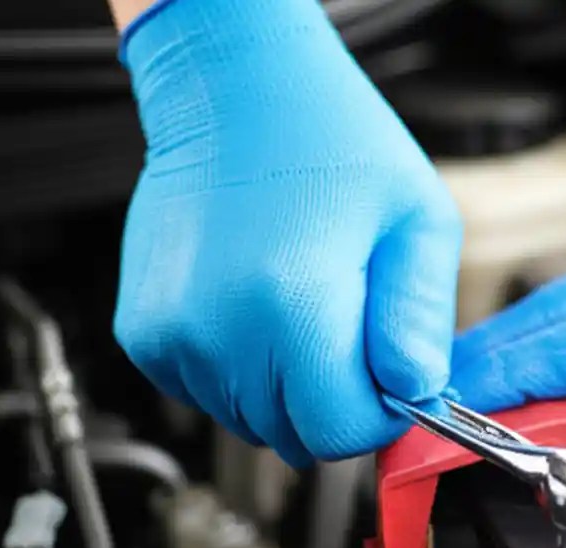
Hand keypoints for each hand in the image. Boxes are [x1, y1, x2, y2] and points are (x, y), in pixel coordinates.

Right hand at [113, 0, 460, 466]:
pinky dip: (243, 371)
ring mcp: (172, 337)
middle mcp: (219, 331)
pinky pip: (210, 394)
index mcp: (292, 306)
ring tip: (302, 307)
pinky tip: (259, 308)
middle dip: (336, 400)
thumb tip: (418, 395)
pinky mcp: (144, 335)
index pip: (343, 432)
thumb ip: (421, 323)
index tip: (391, 373)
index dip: (381, 411)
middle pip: (296, 436)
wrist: (235, 93)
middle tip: (349, 328)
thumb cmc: (333, 144)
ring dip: (288, 389)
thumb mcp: (418, 222)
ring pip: (252, 422)